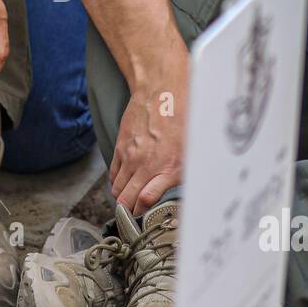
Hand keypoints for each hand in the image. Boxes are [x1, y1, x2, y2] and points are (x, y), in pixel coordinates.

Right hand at [110, 40, 189, 215]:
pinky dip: (117, 180)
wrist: (162, 87)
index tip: (146, 219)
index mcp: (169, 168)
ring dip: (122, 196)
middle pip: (126, 200)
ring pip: (117, 189)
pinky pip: (113, 172)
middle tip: (135, 215)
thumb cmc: (184, 114)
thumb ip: (184, 172)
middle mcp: (147, 165)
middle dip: (129, 211)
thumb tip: (187, 190)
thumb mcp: (194, 148)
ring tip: (130, 199)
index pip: (144, 204)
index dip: (142, 215)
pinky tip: (125, 180)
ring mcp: (131, 156)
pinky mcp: (121, 146)